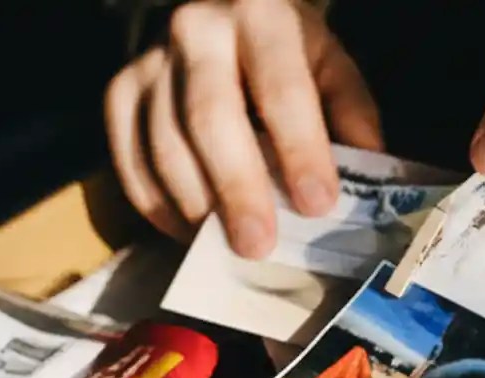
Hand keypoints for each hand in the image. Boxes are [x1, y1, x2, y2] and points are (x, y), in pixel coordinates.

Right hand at [104, 0, 381, 257]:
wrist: (215, 12)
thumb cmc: (283, 50)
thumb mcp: (328, 63)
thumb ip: (350, 113)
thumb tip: (367, 178)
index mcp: (261, 15)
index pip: (281, 88)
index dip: (300, 150)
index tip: (317, 205)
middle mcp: (196, 30)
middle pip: (210, 119)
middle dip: (237, 189)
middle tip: (259, 246)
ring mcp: (148, 62)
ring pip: (163, 146)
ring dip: (197, 207)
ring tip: (229, 248)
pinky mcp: (118, 93)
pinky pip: (130, 163)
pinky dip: (160, 208)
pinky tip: (192, 234)